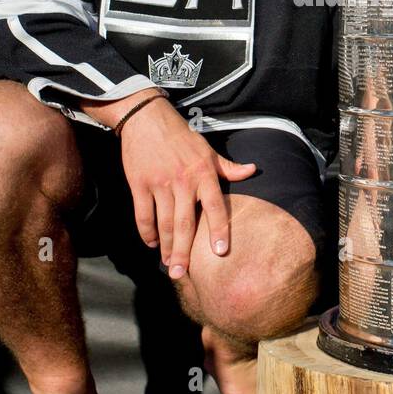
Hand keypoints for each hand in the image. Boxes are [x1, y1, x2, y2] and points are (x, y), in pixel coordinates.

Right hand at [117, 96, 255, 276]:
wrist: (147, 119)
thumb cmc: (181, 136)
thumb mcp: (208, 149)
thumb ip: (228, 166)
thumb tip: (253, 170)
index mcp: (203, 173)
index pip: (215, 206)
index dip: (218, 230)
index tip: (221, 253)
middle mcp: (183, 181)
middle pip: (185, 223)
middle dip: (184, 252)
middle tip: (182, 275)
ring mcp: (160, 183)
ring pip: (163, 222)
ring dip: (165, 246)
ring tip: (169, 265)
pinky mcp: (139, 184)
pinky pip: (143, 214)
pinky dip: (146, 232)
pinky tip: (152, 243)